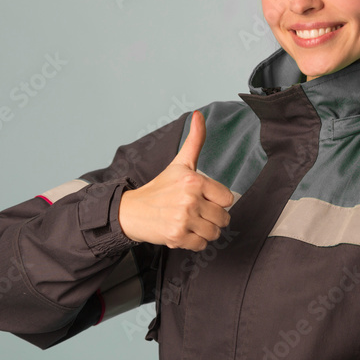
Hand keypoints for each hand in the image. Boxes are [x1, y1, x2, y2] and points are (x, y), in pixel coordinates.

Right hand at [118, 110, 234, 250]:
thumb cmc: (159, 188)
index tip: (204, 199)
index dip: (217, 201)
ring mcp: (183, 219)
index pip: (227, 198)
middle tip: (195, 212)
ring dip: (204, 231)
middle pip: (223, 218)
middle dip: (212, 218)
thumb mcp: (179, 163)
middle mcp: (190, 200)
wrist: (131, 211)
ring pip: (214, 233)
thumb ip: (195, 140)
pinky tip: (183, 232)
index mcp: (194, 181)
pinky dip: (194, 242)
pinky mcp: (177, 237)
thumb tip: (200, 114)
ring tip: (190, 222)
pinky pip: (201, 245)